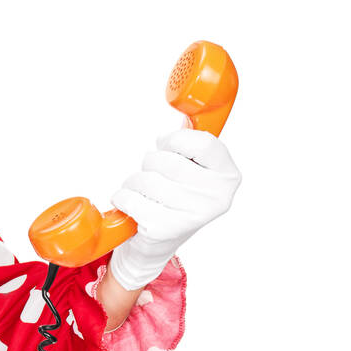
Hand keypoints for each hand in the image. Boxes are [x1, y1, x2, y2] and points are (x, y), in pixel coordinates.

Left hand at [108, 128, 240, 290]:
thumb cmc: (174, 200)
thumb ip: (194, 143)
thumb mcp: (194, 170)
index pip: (202, 142)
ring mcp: (191, 216)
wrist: (156, 246)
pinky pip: (129, 198)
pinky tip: (132, 207)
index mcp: (228, 176)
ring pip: (145, 179)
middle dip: (149, 163)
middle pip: (167, 160)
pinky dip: (122, 198)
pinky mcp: (164, 230)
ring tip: (142, 193)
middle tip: (153, 176)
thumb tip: (190, 103)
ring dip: (133, 182)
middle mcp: (216, 198)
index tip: (167, 146)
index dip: (175, 140)